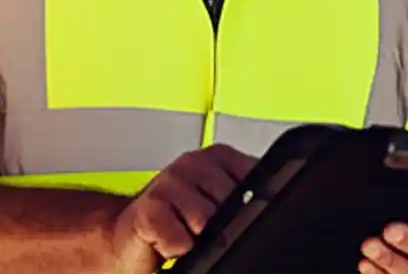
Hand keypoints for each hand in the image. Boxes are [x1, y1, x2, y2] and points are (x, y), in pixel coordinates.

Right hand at [110, 144, 256, 272]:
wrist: (128, 238)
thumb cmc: (178, 223)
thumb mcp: (221, 207)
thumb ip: (245, 200)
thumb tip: (279, 214)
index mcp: (219, 159)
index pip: (257, 175)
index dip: (255, 202)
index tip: (241, 213)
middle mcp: (193, 164)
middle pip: (232, 202)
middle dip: (224, 224)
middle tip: (204, 229)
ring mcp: (169, 182)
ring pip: (206, 221)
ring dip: (197, 238)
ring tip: (186, 234)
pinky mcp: (148, 209)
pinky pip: (179, 239)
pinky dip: (176, 249)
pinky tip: (167, 242)